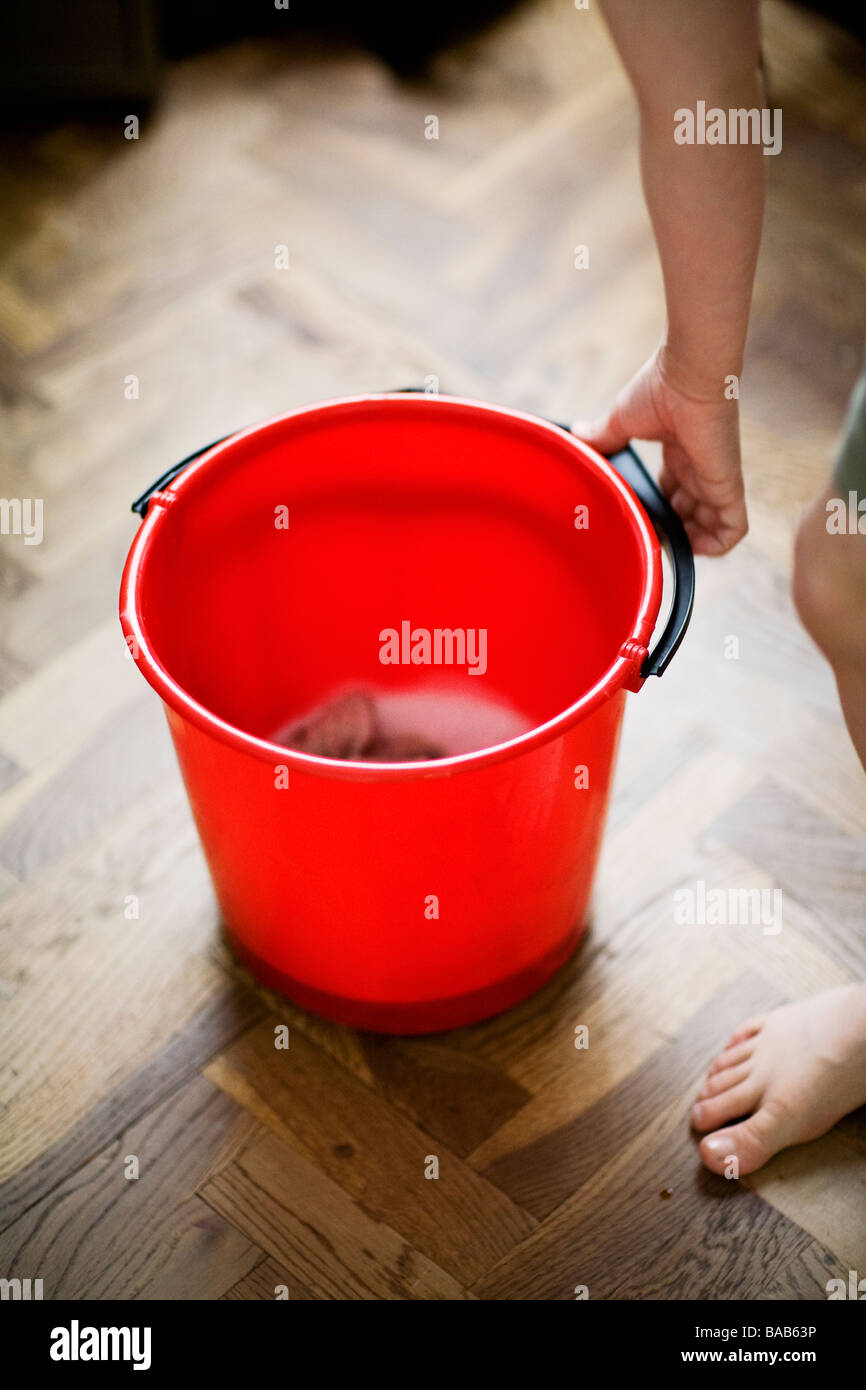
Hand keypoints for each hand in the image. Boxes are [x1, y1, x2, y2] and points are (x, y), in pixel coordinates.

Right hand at [573, 346, 747, 555]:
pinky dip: (718, 544)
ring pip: (713, 524)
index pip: (676, 490)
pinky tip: (696, 550)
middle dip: (674, 527)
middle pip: (691, 510)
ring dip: (694, 541)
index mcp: (680, 452)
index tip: (641, 514)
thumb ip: (600, 436)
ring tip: (670, 548)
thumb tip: (575, 435)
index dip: (661, 507)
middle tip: (650, 534)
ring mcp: (714, 478)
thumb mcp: (621, 420)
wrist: (687, 375)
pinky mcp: (727, 486)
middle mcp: (699, 468)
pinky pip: (733, 528)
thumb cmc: (659, 388)